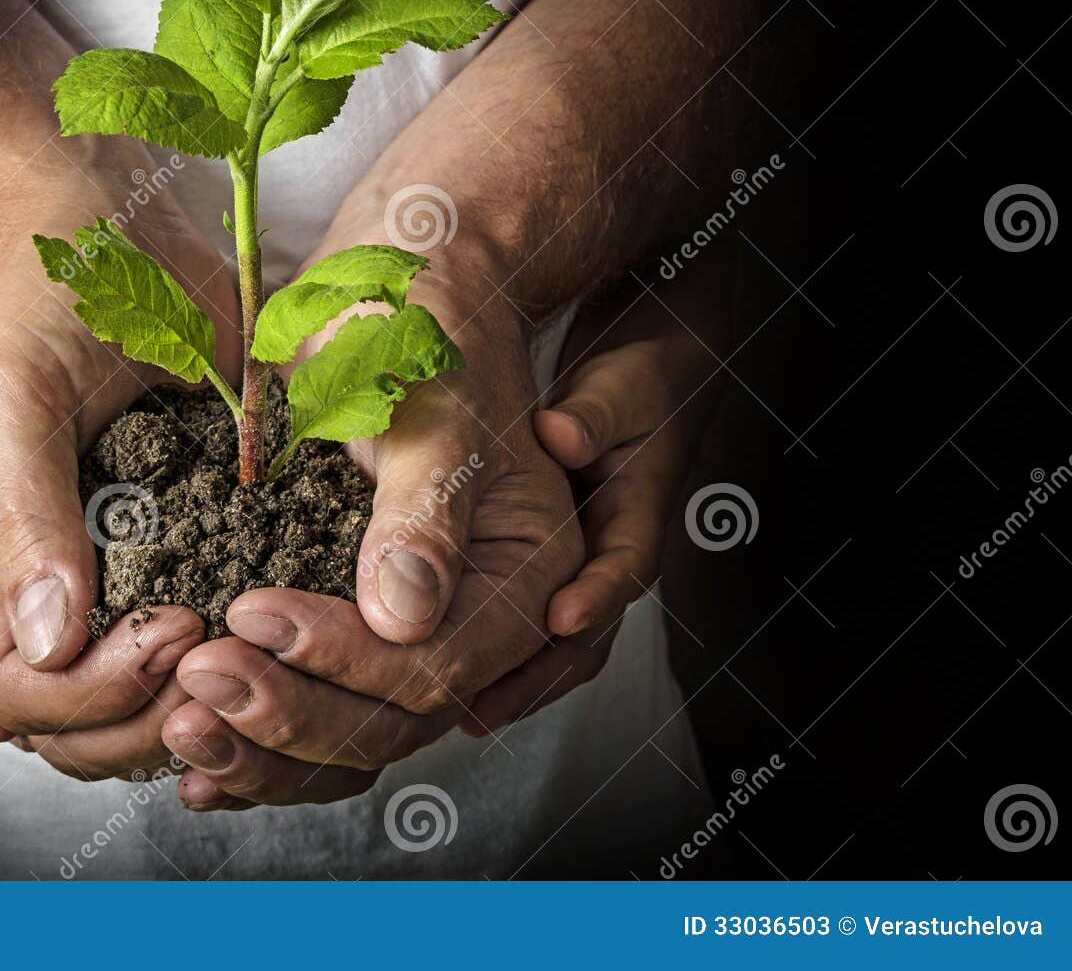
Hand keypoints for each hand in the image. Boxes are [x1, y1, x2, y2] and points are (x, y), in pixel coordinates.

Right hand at [0, 161, 241, 673]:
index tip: (173, 634)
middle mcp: (3, 577)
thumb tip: (48, 645)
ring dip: (172, 706)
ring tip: (238, 663)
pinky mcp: (142, 543)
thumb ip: (20, 518)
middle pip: (57, 716)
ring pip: (110, 700)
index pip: (2, 683)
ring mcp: (74, 568)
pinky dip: (202, 660)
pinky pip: (161, 641)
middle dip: (133, 716)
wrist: (99, 214)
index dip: (86, 688)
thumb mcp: (8, 398)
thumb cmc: (33, 287)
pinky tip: (249, 641)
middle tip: (216, 663)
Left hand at [162, 256, 585, 807]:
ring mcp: (428, 637)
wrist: (383, 300)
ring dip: (269, 754)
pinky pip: (329, 720)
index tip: (249, 615)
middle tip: (197, 686)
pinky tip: (200, 766)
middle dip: (294, 715)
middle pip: (399, 720)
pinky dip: (266, 749)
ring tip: (182, 736)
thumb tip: (404, 616)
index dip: (345, 658)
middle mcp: (487, 622)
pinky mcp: (369, 641)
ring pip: (360, 740)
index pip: (443, 661)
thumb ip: (424, 510)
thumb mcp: (425, 403)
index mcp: (530, 571)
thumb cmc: (414, 327)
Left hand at [468, 263, 728, 729]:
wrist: (653, 389)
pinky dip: (492, 665)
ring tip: (450, 711)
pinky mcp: (557, 583)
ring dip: (506, 683)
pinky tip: (444, 684)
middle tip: (475, 704)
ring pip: (555, 652)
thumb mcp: (621, 390)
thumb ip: (594, 413)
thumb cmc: (637, 386)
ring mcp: (586, 579)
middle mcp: (613, 562)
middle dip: (531, 675)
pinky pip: (528, 640)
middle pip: (582, 638)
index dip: (592, 597)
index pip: (623, 569)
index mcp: (638, 517)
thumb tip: (563, 434)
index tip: (558, 620)